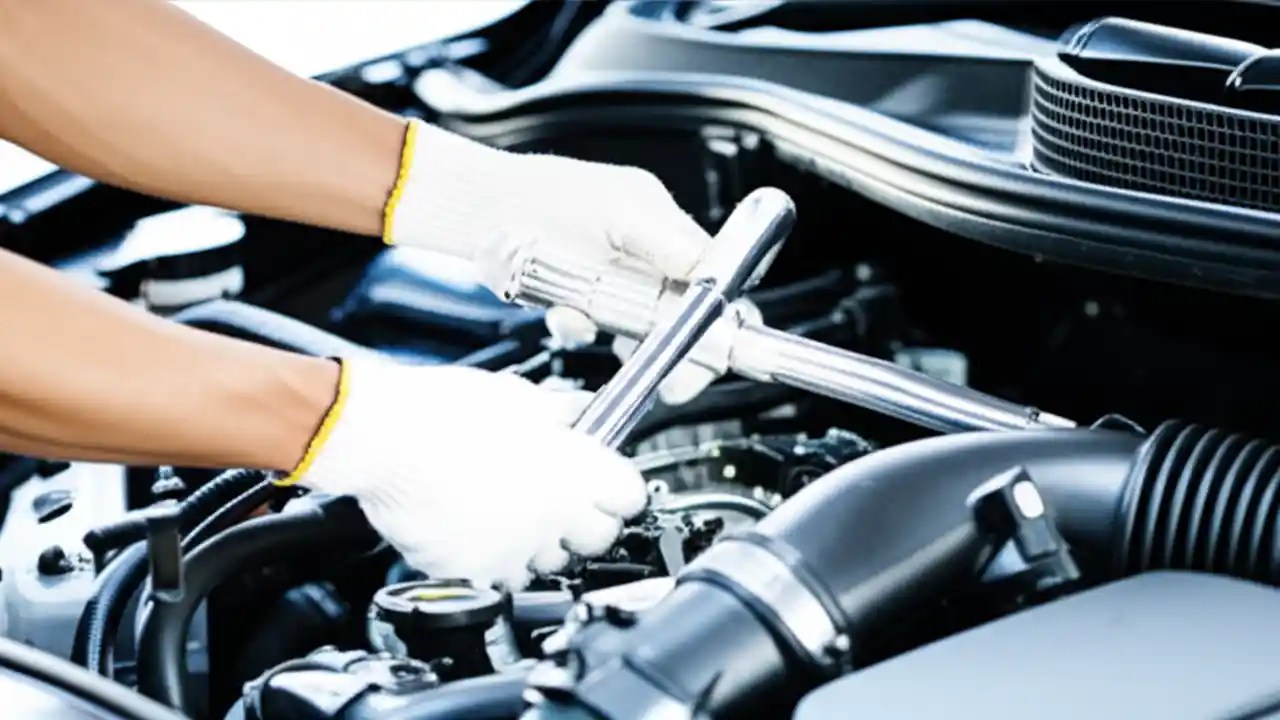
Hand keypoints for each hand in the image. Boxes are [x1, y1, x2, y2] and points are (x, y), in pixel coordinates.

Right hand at [285, 358, 647, 589]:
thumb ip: (560, 411)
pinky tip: (477, 526)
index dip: (620, 488)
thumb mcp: (518, 396)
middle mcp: (551, 518)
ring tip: (513, 510)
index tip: (608, 482)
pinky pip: (498, 575)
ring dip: (542, 543)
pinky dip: (494, 558)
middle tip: (565, 498)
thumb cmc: (443, 411)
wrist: (382, 438)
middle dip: (588, 519)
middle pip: (600, 537)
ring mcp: (512, 550)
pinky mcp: (472, 571)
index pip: (631, 497)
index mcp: (573, 472)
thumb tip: (578, 412)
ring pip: (550, 563)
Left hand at [383, 120, 725, 403]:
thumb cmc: (543, 195)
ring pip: (639, 328)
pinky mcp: (581, 299)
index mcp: (666, 229)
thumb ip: (665, 239)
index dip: (719, 321)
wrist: (481, 210)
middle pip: (683, 315)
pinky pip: (593, 329)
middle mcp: (645, 256)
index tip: (710, 353)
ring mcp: (614, 279)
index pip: (715, 281)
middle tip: (672, 376)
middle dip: (674, 344)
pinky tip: (566, 316)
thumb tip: (707, 266)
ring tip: (602, 331)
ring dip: (623, 338)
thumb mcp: (617, 210)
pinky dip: (579, 328)